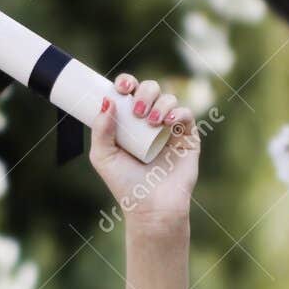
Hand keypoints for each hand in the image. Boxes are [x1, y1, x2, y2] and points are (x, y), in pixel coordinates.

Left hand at [89, 72, 199, 233]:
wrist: (151, 206)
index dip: (126, 82)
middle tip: (137, 111)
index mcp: (129, 122)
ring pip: (169, 98)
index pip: (129, 92)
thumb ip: (100, 130)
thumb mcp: (103, 157)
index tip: (122, 87)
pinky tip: (168, 122)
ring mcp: (170, 128)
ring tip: (151, 122)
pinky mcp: (188, 137)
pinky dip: (179, 113)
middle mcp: (149, 121)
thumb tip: (106, 100)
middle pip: (151, 89)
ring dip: (160, 104)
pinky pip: (187, 114)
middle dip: (144, 92)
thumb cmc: (125, 184)